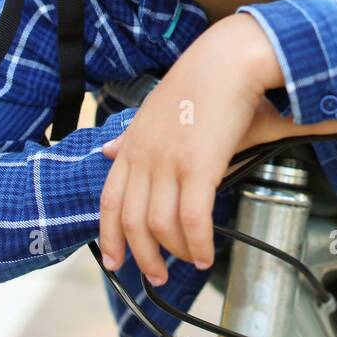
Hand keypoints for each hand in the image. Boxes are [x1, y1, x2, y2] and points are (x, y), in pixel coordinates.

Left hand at [96, 14, 336, 284]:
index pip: (110, 201)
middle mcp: (144, 157)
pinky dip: (199, 244)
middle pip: (132, 222)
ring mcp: (169, 163)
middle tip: (157, 276)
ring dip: (175, 253)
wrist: (228, 59)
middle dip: (143, 256)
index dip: (109, 235)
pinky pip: (192, 220)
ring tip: (191, 263)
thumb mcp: (154, 110)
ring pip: (160, 227)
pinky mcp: (198, 168)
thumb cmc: (201, 82)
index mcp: (132, 144)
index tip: (115, 262)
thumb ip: (131, 136)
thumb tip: (108, 150)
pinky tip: (207, 255)